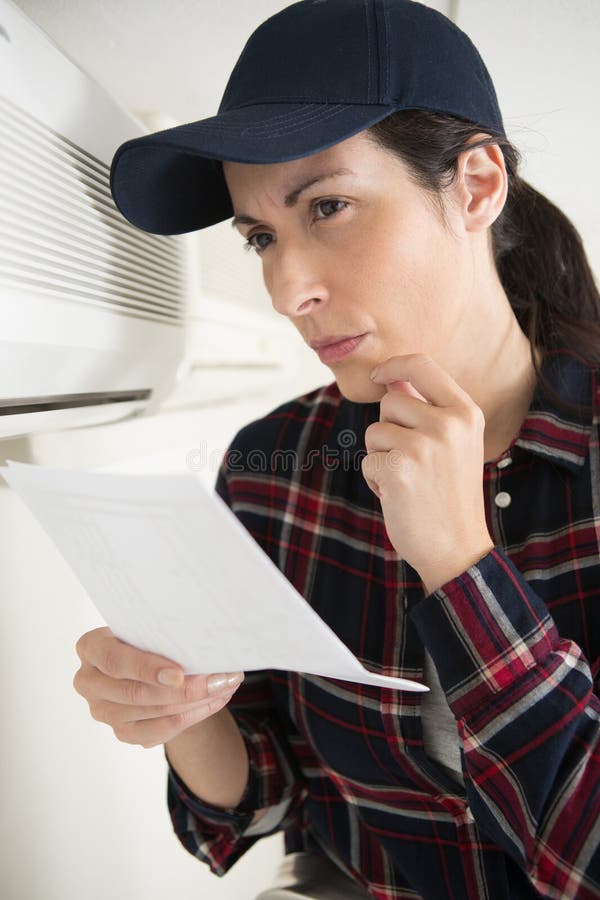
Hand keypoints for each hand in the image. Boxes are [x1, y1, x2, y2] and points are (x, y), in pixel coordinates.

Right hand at [73, 627, 243, 747]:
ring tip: (226, 684)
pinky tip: (216, 699)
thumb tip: (202, 636)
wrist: (146, 662)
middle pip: (137, 693)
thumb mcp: (147, 627)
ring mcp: (103, 711)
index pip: (114, 661)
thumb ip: (162, 633)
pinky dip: (194, 715)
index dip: (146, 669)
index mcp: (90, 647)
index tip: (180, 674)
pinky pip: (162, 730)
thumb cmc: (146, 636)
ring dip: (197, 701)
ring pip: (154, 714)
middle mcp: (89, 682)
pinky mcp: (123, 732)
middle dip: (184, 689)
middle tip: (221, 678)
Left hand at [362, 353, 493, 592]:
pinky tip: (399, 497)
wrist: (457, 548)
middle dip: (389, 429)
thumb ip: (427, 409)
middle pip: (390, 401)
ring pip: (374, 432)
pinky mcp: (398, 470)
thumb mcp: (453, 444)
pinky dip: (375, 481)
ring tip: (408, 480)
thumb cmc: (450, 495)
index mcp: (465, 413)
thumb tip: (391, 377)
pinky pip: (367, 461)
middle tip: (413, 462)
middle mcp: (448, 424)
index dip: (393, 365)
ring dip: (381, 456)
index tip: (378, 376)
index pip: (422, 364)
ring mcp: (423, 446)